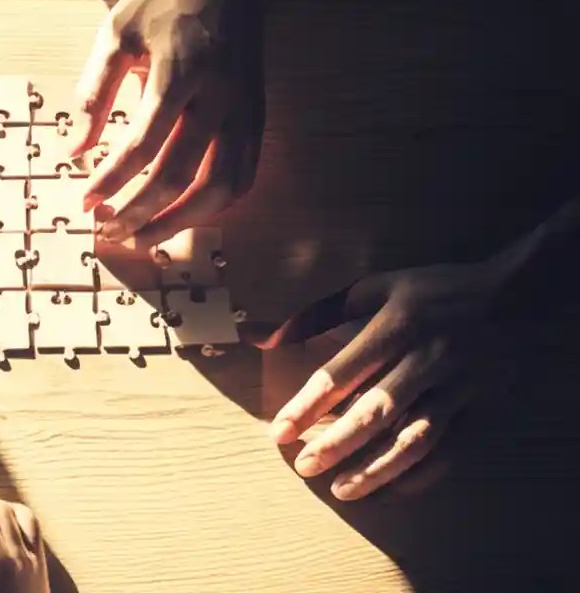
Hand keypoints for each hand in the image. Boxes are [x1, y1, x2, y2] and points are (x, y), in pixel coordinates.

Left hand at [76, 0, 264, 245]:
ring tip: (143, 237)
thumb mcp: (115, 33)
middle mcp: (220, 96)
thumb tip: (73, 151)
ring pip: (222, 186)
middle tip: (108, 229)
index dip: (112, 180)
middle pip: (182, 174)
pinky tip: (183, 215)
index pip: (143, 143)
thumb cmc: (164, 1)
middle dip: (141, 212)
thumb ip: (94, 93)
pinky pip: (243, 177)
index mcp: (180, 71)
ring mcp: (245, 111)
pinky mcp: (257, 118)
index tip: (85, 202)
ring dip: (181, 221)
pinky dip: (214, 206)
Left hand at [262, 260, 508, 499]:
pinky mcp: (482, 406)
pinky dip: (421, 473)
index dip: (308, 405)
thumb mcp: (376, 288)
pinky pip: (451, 449)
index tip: (280, 431)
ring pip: (414, 437)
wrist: (514, 297)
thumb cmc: (432, 292)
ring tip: (342, 489)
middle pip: (376, 411)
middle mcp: (427, 358)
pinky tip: (392, 488)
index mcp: (396, 326)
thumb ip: (320, 313)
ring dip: (376, 468)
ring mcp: (458, 386)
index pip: (342, 373)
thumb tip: (265, 335)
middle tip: (305, 467)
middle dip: (337, 444)